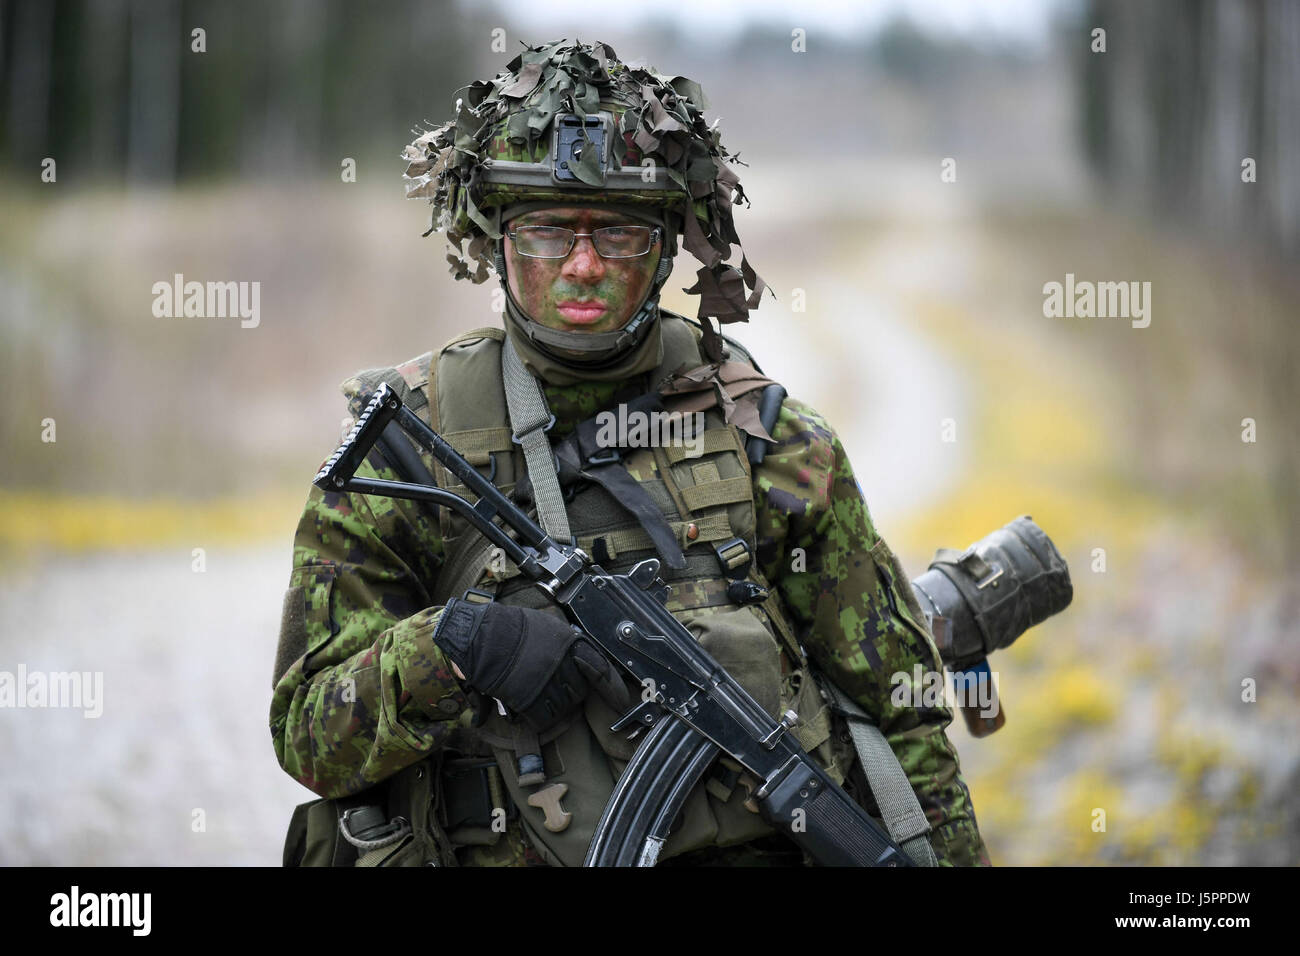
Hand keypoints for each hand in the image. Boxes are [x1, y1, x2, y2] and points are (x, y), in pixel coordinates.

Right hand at [433, 598, 630, 731]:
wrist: (481, 637)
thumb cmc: (509, 628)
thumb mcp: (547, 626)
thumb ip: (565, 644)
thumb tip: (576, 656)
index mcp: (571, 644)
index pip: (601, 670)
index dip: (614, 690)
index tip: (623, 703)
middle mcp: (565, 666)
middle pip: (579, 693)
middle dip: (568, 694)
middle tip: (550, 687)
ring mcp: (550, 685)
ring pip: (562, 708)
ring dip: (550, 707)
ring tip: (532, 694)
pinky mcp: (533, 701)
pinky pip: (543, 719)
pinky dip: (535, 719)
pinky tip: (524, 709)